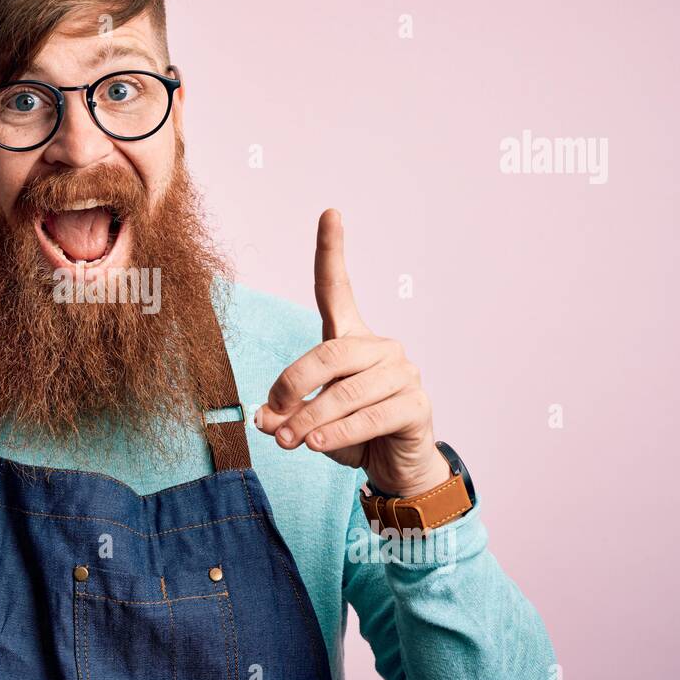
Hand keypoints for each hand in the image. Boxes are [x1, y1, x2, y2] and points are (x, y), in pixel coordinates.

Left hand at [254, 209, 449, 497]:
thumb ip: (283, 414)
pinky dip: (339, 433)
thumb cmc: (349, 433)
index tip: (330, 213)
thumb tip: (263, 419)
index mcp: (350, 338)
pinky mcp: (415, 405)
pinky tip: (318, 444)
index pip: (338, 289)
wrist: (396, 467)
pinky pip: (370, 416)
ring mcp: (402, 374)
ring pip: (346, 391)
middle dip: (293, 386)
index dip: (332, 251)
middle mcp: (380, 348)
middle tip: (273, 417)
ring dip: (311, 419)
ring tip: (289, 441)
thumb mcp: (308, 422)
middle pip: (329, 353)